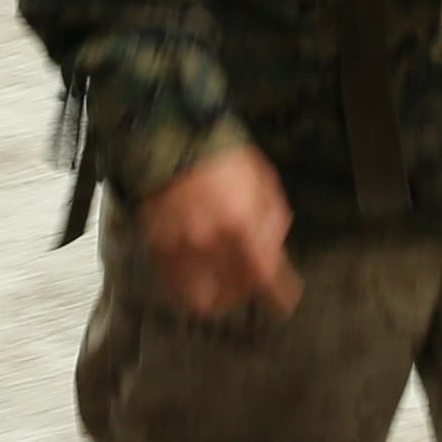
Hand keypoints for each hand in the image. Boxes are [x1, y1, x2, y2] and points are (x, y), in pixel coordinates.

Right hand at [137, 141, 300, 324]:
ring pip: (201, 298)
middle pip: (235, 290)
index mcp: (240, 223)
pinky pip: (174, 285)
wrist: (173, 138)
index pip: (263, 275)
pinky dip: (189, 290)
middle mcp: (209, 241)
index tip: (284, 303)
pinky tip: (198, 280)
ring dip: (218, 298)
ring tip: (224, 289)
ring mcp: (180, 247)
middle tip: (251, 283)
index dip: (278, 295)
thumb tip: (276, 252)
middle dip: (248, 290)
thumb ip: (272, 221)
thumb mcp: (262, 182)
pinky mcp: (157, 247)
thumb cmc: (223, 158)